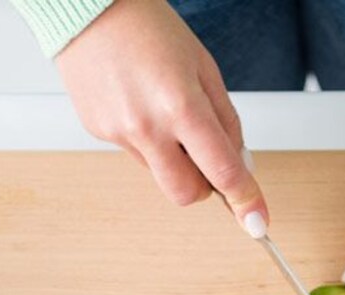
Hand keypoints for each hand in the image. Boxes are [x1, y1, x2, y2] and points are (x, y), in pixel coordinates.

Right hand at [55, 0, 266, 229]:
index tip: (257, 222)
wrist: (88, 7)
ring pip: (161, 173)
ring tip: (163, 109)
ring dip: (173, 157)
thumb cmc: (148, 27)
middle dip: (204, 186)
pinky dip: (147, 138)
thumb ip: (224, 120)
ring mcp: (119, 134)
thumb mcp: (203, 66)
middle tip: (205, 157)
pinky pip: (136, 153)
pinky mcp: (99, 133)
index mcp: (180, 106)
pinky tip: (138, 103)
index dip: (244, 199)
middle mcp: (146, 127)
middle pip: (186, 194)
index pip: (221, 170)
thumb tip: (237, 164)